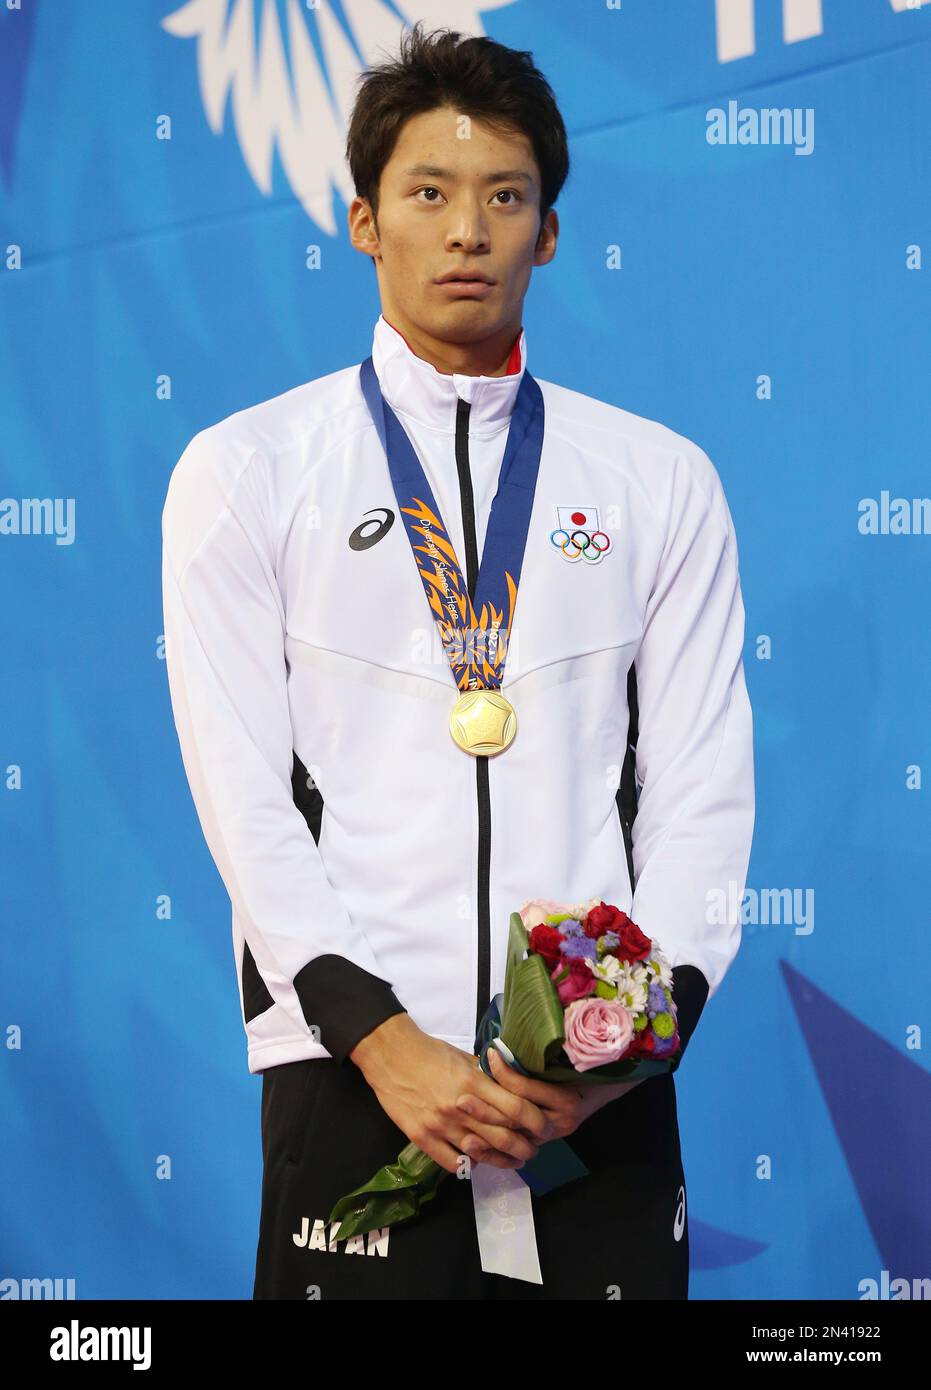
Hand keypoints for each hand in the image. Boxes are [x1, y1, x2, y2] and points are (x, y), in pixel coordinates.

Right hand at [349, 1015, 549, 1175]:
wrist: (390, 1055)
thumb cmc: (429, 1052)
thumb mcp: (464, 1057)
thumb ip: (487, 1075)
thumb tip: (510, 1085)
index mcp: (473, 1083)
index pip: (515, 1108)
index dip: (534, 1121)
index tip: (543, 1127)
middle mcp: (460, 1107)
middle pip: (503, 1136)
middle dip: (524, 1147)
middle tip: (533, 1151)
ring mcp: (440, 1124)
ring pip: (480, 1153)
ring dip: (501, 1160)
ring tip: (513, 1161)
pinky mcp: (421, 1137)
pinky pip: (451, 1162)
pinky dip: (467, 1165)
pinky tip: (475, 1161)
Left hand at [455, 1046, 645, 1158]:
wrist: (609, 1083)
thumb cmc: (584, 1064)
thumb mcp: (565, 1056)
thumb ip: (535, 1058)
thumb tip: (501, 1047)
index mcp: (565, 1098)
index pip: (529, 1090)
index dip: (506, 1074)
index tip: (489, 1055)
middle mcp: (561, 1120)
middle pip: (519, 1119)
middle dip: (487, 1110)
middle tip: (461, 1098)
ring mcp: (553, 1135)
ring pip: (515, 1139)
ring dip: (486, 1134)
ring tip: (465, 1128)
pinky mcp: (544, 1142)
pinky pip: (516, 1149)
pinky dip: (493, 1148)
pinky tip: (471, 1144)